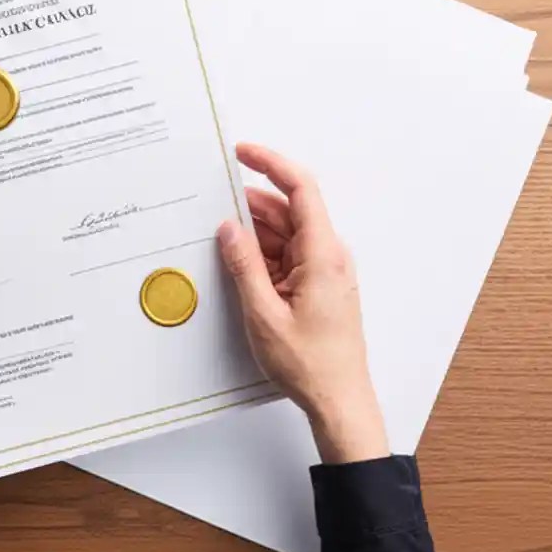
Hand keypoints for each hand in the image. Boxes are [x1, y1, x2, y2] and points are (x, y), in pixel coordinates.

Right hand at [217, 143, 389, 464]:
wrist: (339, 400)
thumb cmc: (311, 364)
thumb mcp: (264, 314)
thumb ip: (244, 266)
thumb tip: (228, 228)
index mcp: (323, 254)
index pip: (301, 189)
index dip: (271, 163)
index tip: (242, 152)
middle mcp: (329, 255)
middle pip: (288, 210)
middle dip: (250, 204)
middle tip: (212, 206)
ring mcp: (325, 270)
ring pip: (285, 233)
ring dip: (254, 234)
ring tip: (220, 242)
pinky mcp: (318, 284)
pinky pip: (288, 255)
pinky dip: (263, 255)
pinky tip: (239, 266)